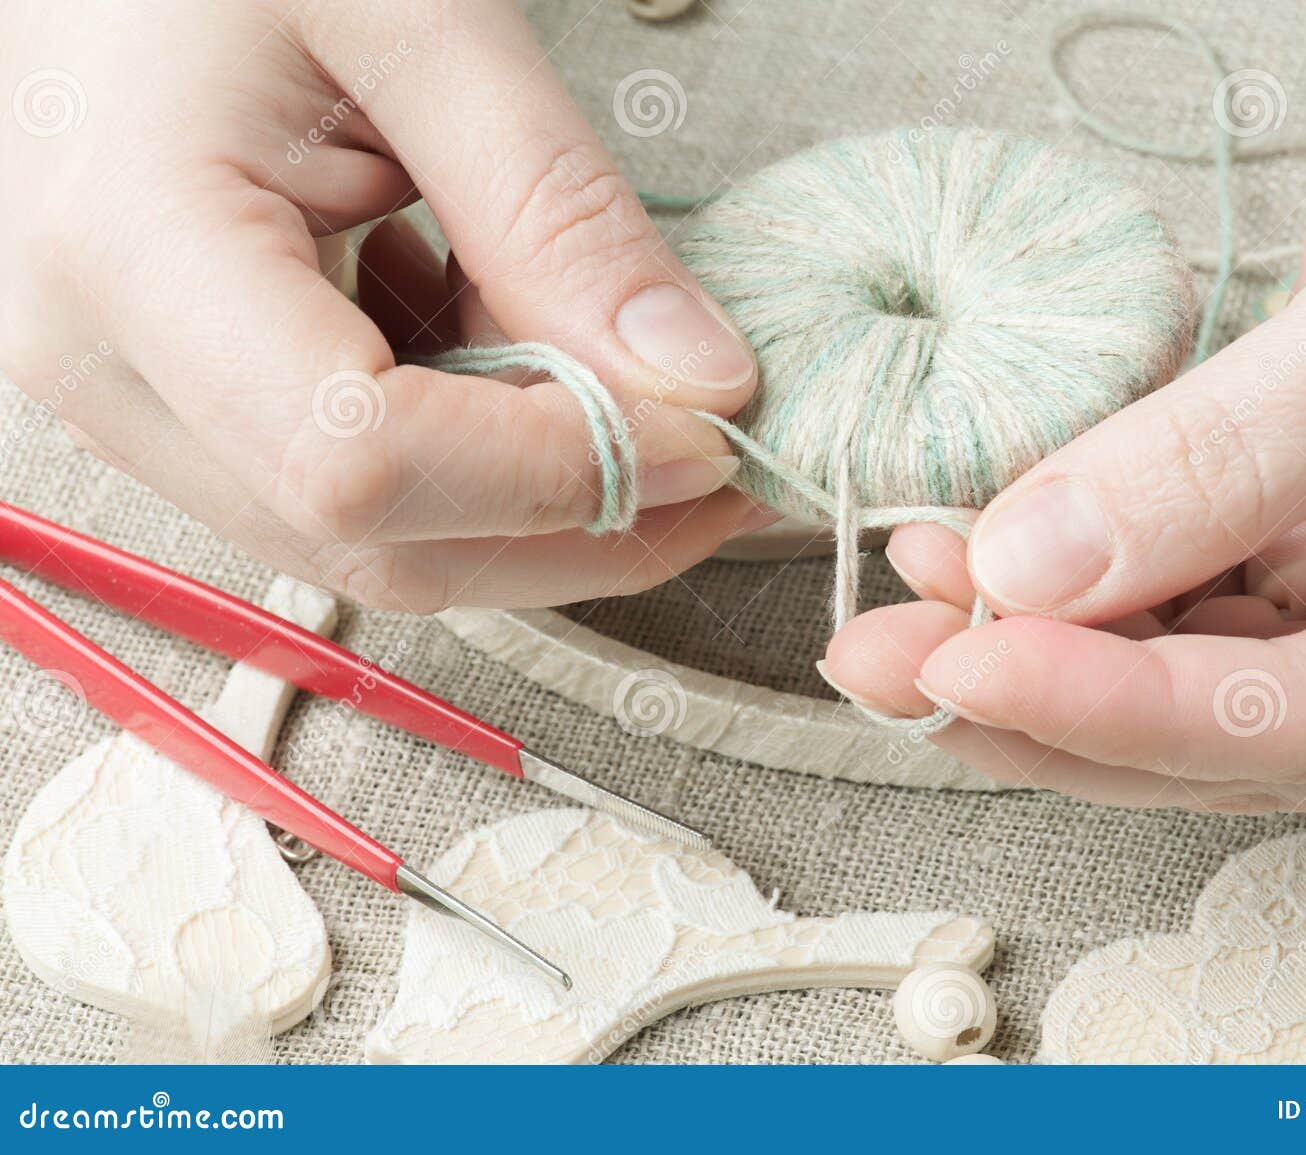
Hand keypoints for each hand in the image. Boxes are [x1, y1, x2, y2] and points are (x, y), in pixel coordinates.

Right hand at [0, 0, 760, 610]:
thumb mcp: (418, 19)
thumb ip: (558, 210)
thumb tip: (699, 383)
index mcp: (134, 250)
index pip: (365, 464)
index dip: (561, 474)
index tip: (710, 432)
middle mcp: (105, 368)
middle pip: (380, 544)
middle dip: (580, 520)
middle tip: (721, 450)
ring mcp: (132, 402)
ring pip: (377, 545)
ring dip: (536, 494)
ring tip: (613, 369)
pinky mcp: (180, 407)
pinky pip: (354, 494)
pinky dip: (477, 456)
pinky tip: (505, 339)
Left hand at [826, 0, 1305, 812]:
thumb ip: (1234, 455)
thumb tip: (1033, 570)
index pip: (1304, 727)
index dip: (1118, 710)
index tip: (963, 669)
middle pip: (1223, 730)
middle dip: (1040, 701)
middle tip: (883, 667)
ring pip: (1186, 663)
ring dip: (1041, 641)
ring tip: (908, 592)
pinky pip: (1185, 578)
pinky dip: (1082, 569)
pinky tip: (984, 546)